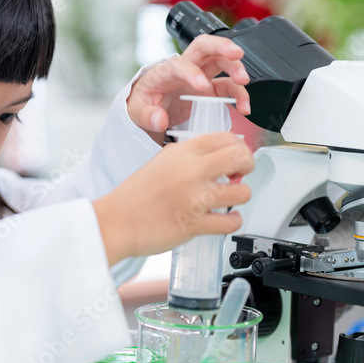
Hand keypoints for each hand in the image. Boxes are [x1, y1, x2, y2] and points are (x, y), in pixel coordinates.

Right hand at [92, 132, 253, 265]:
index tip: (236, 156)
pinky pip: (231, 222)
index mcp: (182, 152)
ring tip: (231, 199)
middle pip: (240, 158)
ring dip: (241, 196)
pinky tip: (225, 219)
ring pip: (242, 192)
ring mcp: (195, 198)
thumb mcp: (163, 162)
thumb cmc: (136, 195)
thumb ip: (191, 157)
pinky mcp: (195, 224)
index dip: (238, 147)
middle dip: (247, 166)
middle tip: (240, 174)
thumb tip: (220, 158)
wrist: (116, 221)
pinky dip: (233, 221)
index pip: (226, 138)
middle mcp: (191, 171)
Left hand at [128, 35, 250, 143]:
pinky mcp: (211, 89)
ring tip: (243, 82)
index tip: (202, 86)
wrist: (150, 105)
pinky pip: (229, 87)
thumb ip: (147, 115)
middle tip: (237, 54)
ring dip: (235, 68)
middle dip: (222, 46)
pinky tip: (244, 107)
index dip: (192, 72)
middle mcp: (186, 68)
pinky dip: (239, 95)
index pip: (180, 64)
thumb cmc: (145, 101)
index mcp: (166, 70)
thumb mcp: (137, 110)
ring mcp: (201, 76)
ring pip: (221, 62)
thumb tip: (160, 120)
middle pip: (205, 47)